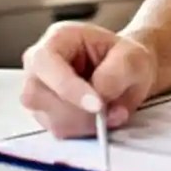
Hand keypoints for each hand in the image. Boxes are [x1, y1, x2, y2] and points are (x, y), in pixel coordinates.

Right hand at [19, 21, 156, 137]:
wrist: (128, 74)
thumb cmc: (127, 58)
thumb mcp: (133, 57)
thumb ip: (116, 72)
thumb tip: (99, 95)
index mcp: (57, 39)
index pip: (45, 63)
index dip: (68, 87)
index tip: (98, 105)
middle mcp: (39, 66)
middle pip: (38, 96)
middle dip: (78, 111)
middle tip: (111, 111)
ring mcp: (40, 93)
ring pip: (50, 119)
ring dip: (86, 123)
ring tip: (114, 112)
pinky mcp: (47, 116)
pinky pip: (60, 132)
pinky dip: (86, 131)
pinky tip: (104, 120)